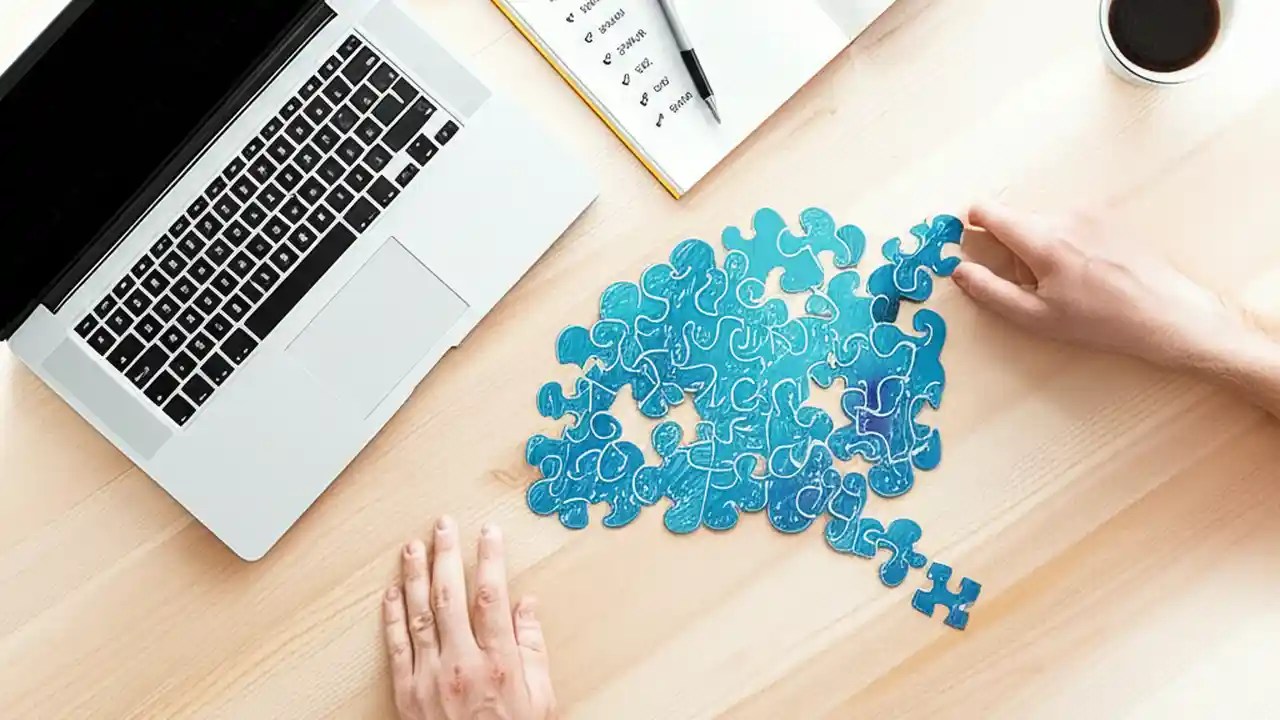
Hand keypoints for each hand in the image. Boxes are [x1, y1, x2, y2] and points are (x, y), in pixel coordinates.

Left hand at [382, 517, 555, 719]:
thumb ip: (532, 646)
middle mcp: (462, 665)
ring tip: (412, 548)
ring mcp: (431, 678)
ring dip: (415, 576)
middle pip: (451, 596)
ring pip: (420, 614)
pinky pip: (397, 646)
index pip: (491, 596)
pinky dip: (392, 615)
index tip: (488, 532)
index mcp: (499, 662)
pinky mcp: (408, 693)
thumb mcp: (540, 696)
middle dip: (447, 555)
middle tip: (443, 525)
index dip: (490, 559)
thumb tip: (527, 604)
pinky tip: (391, 592)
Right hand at [951, 202, 1251, 369]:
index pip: (990, 211)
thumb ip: (990, 291)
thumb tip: (958, 269)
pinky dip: (1068, 243)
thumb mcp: (1037, 317)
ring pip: (1045, 223)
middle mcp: (1065, 216)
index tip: (970, 234)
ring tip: (1066, 281)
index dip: (974, 220)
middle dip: (1014, 247)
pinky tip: (1088, 271)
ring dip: (1042, 246)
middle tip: (1032, 282)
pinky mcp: (1111, 216)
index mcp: (1042, 240)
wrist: (1165, 313)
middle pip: (1018, 221)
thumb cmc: (1099, 321)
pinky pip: (1071, 224)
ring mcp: (1091, 212)